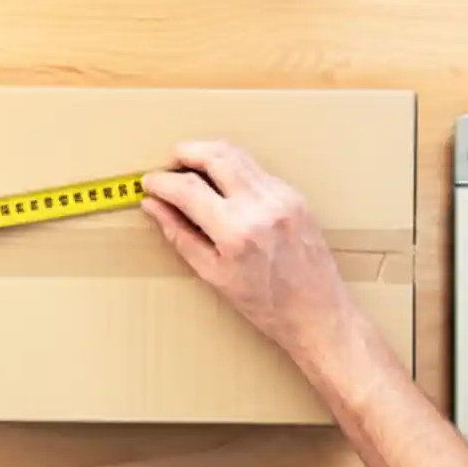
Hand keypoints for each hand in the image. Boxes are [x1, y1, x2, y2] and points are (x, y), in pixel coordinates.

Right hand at [141, 142, 359, 366]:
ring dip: (209, 154)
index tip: (149, 183)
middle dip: (185, 153)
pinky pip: (257, 170)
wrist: (318, 314)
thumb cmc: (267, 305)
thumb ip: (181, 236)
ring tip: (191, 169)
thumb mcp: (213, 276)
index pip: (188, 189)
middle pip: (215, 155)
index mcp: (236, 233)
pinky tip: (223, 186)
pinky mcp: (295, 196)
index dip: (162, 182)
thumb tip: (154, 207)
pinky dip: (233, 170)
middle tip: (169, 165)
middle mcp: (261, 207)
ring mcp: (282, 197)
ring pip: (237, 155)